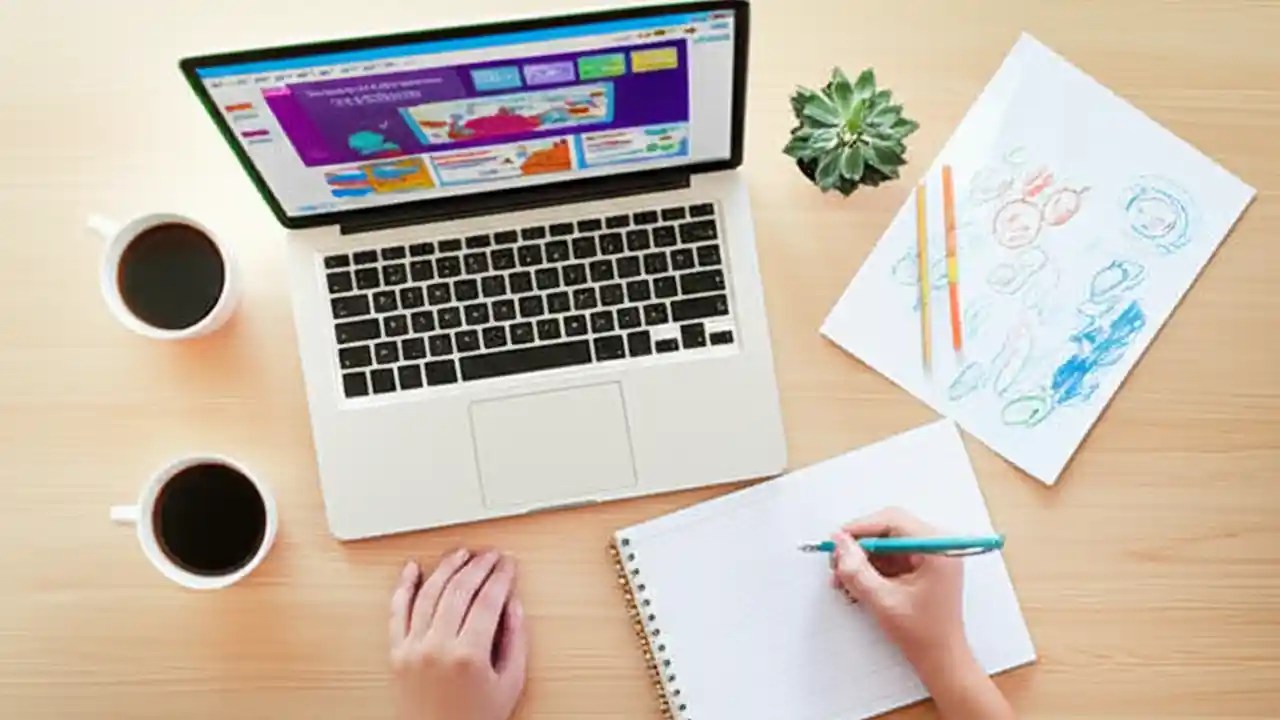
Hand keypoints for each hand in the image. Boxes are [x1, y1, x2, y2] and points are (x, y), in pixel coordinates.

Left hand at [389, 549, 528, 719]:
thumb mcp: (509, 685)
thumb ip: (515, 642)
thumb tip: (513, 606)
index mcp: (469, 655)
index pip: (488, 600)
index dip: (501, 577)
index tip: (509, 565)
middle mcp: (437, 647)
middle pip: (459, 590)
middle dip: (478, 566)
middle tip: (491, 556)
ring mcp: (413, 648)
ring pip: (429, 593)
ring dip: (447, 567)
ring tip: (461, 554)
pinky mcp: (397, 653)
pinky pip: (397, 611)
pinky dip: (404, 586)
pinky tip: (413, 569)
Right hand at [830, 508, 964, 669]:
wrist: (941, 660)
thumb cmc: (923, 635)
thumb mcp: (883, 601)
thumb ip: (857, 570)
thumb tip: (840, 542)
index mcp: (937, 549)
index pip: (893, 521)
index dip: (861, 528)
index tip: (838, 541)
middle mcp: (937, 546)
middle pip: (888, 530)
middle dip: (859, 547)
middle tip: (838, 563)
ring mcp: (930, 556)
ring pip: (886, 545)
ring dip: (862, 560)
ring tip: (844, 579)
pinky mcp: (922, 567)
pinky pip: (890, 558)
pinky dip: (871, 569)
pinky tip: (856, 584)